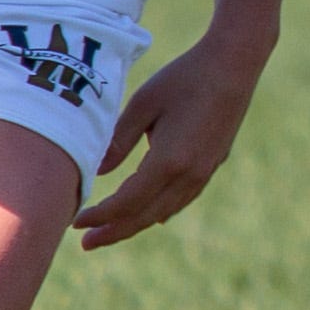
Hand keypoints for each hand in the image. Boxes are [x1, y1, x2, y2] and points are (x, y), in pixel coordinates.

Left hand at [78, 35, 263, 250]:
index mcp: (169, 161)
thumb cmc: (184, 78)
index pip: (127, 202)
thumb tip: (96, 172)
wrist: (234, 65)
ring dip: (135, 224)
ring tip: (111, 232)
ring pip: (164, 211)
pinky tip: (150, 215)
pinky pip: (181, 200)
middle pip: (145, 215)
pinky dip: (159, 211)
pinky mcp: (211, 164)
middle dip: (114, 231)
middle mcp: (189, 174)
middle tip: (86, 244)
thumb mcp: (143, 105)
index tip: (75, 222)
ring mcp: (204, 172)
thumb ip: (119, 142)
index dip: (100, 216)